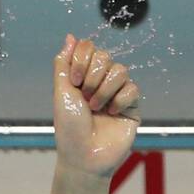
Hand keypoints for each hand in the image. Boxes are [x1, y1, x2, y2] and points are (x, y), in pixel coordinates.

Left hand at [52, 34, 140, 178]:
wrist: (84, 157)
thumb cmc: (69, 129)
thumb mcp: (60, 93)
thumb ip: (63, 63)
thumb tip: (70, 36)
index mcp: (81, 77)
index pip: (88, 48)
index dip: (82, 59)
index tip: (74, 81)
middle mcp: (99, 82)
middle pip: (105, 56)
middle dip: (93, 76)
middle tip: (85, 98)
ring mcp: (116, 93)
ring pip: (121, 70)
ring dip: (105, 90)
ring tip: (97, 109)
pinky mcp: (132, 106)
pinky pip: (133, 88)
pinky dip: (120, 100)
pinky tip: (112, 114)